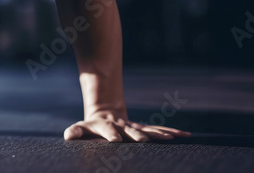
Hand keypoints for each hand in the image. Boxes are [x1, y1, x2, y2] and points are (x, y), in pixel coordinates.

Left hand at [63, 109, 190, 141]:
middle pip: (130, 130)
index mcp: (106, 125)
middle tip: (143, 141)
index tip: (114, 141)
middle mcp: (122, 125)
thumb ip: (75, 131)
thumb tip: (67, 135)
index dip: (110, 134)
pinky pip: (159, 130)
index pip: (107, 130)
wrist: (106, 112)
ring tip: (171, 138)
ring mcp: (134, 126)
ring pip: (148, 129)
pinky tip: (185, 135)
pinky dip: (171, 132)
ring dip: (159, 134)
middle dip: (137, 136)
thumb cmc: (91, 125)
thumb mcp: (81, 127)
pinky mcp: (143, 128)